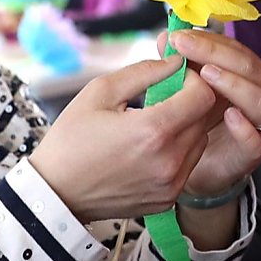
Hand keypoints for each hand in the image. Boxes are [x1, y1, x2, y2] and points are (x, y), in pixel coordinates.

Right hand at [29, 57, 216, 222]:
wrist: (55, 193)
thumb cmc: (71, 139)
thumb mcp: (100, 92)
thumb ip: (144, 71)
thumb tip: (175, 61)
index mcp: (154, 131)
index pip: (204, 95)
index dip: (193, 79)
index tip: (175, 76)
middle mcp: (170, 160)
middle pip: (206, 118)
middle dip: (190, 100)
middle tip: (163, 95)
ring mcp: (171, 184)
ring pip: (200, 141)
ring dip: (186, 125)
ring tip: (154, 122)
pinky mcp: (168, 199)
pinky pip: (188, 165)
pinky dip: (178, 150)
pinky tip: (150, 147)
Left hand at [165, 29, 260, 201]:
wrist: (195, 162)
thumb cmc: (196, 119)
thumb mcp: (187, 86)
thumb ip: (182, 62)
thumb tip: (167, 38)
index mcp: (253, 72)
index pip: (236, 50)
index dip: (209, 41)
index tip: (179, 36)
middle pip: (249, 67)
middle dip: (216, 55)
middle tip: (185, 48)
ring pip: (260, 99)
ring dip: (234, 85)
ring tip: (206, 76)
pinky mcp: (256, 152)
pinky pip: (257, 139)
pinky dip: (244, 127)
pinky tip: (229, 116)